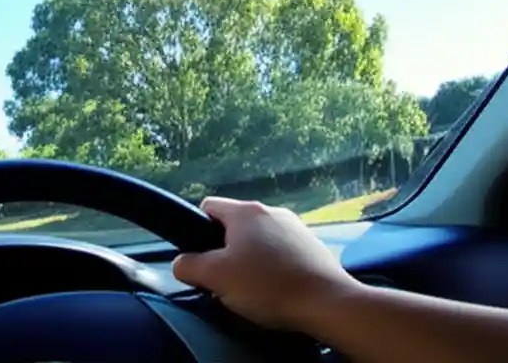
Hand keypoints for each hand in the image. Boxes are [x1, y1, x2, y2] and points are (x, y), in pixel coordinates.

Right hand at [172, 197, 359, 330]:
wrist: (326, 301)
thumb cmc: (267, 285)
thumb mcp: (215, 278)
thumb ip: (188, 266)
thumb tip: (181, 262)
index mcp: (245, 211)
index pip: (208, 206)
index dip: (198, 231)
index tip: (204, 259)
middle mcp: (270, 210)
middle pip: (234, 226)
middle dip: (226, 250)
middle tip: (227, 280)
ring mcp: (295, 226)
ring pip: (259, 239)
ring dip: (252, 258)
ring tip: (255, 288)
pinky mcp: (312, 245)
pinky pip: (282, 250)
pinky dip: (275, 265)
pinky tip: (279, 287)